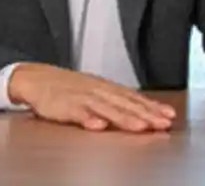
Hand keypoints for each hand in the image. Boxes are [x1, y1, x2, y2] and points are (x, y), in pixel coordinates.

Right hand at [8, 63, 175, 132]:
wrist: (35, 78)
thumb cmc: (68, 88)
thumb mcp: (96, 90)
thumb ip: (118, 101)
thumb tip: (144, 110)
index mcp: (106, 88)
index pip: (134, 98)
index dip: (152, 107)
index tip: (169, 116)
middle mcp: (97, 91)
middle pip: (125, 104)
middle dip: (146, 114)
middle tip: (162, 123)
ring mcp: (81, 97)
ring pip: (106, 108)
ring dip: (124, 118)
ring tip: (139, 127)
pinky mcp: (63, 106)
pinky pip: (77, 113)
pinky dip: (88, 118)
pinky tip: (97, 125)